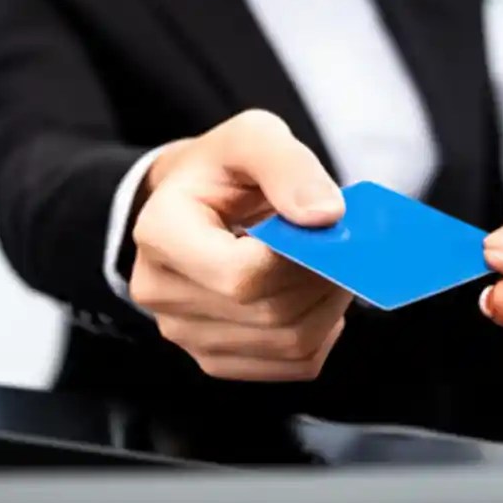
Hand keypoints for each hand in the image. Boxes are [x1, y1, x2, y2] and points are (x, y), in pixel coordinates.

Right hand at [129, 110, 352, 381]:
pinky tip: (314, 297)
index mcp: (160, 233)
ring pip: (287, 344)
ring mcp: (184, 333)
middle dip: (323, 279)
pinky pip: (290, 366)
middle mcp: (160, 292)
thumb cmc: (222, 169)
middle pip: (269, 313)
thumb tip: (327, 217)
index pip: (240, 275)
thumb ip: (288, 166)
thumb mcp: (252, 137)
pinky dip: (321, 333)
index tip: (328, 229)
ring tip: (329, 265)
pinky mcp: (214, 357)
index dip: (300, 260)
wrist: (194, 202)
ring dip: (329, 307)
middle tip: (343, 245)